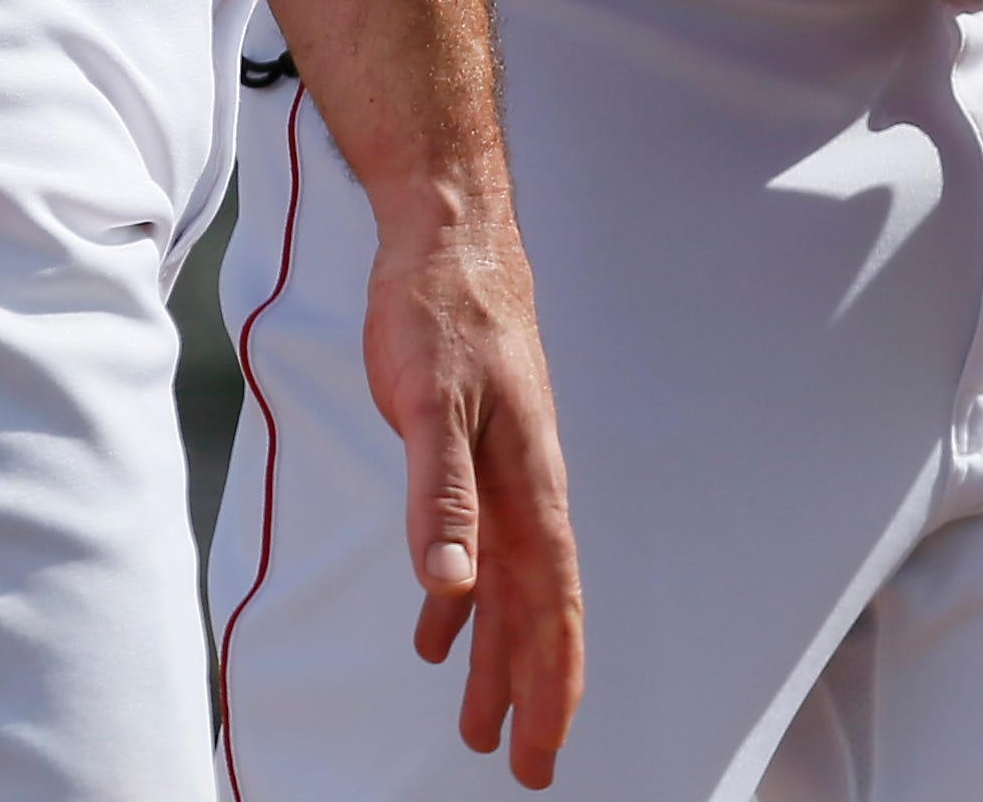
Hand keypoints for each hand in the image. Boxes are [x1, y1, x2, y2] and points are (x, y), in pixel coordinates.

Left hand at [362, 198, 582, 786]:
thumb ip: (442, 496)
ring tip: (475, 725)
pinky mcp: (471, 453)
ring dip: (493, 656)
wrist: (448, 234)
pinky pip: (473, 548)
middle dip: (530, 693)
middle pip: (536, 613)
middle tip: (526, 767)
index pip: (550, 606)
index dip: (549, 681)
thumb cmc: (444, 310)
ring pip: (506, 588)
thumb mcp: (432, 403)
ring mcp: (502, 473)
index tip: (543, 747)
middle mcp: (526, 490)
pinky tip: (436, 627)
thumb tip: (454, 587)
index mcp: (528, 487)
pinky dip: (458, 598)